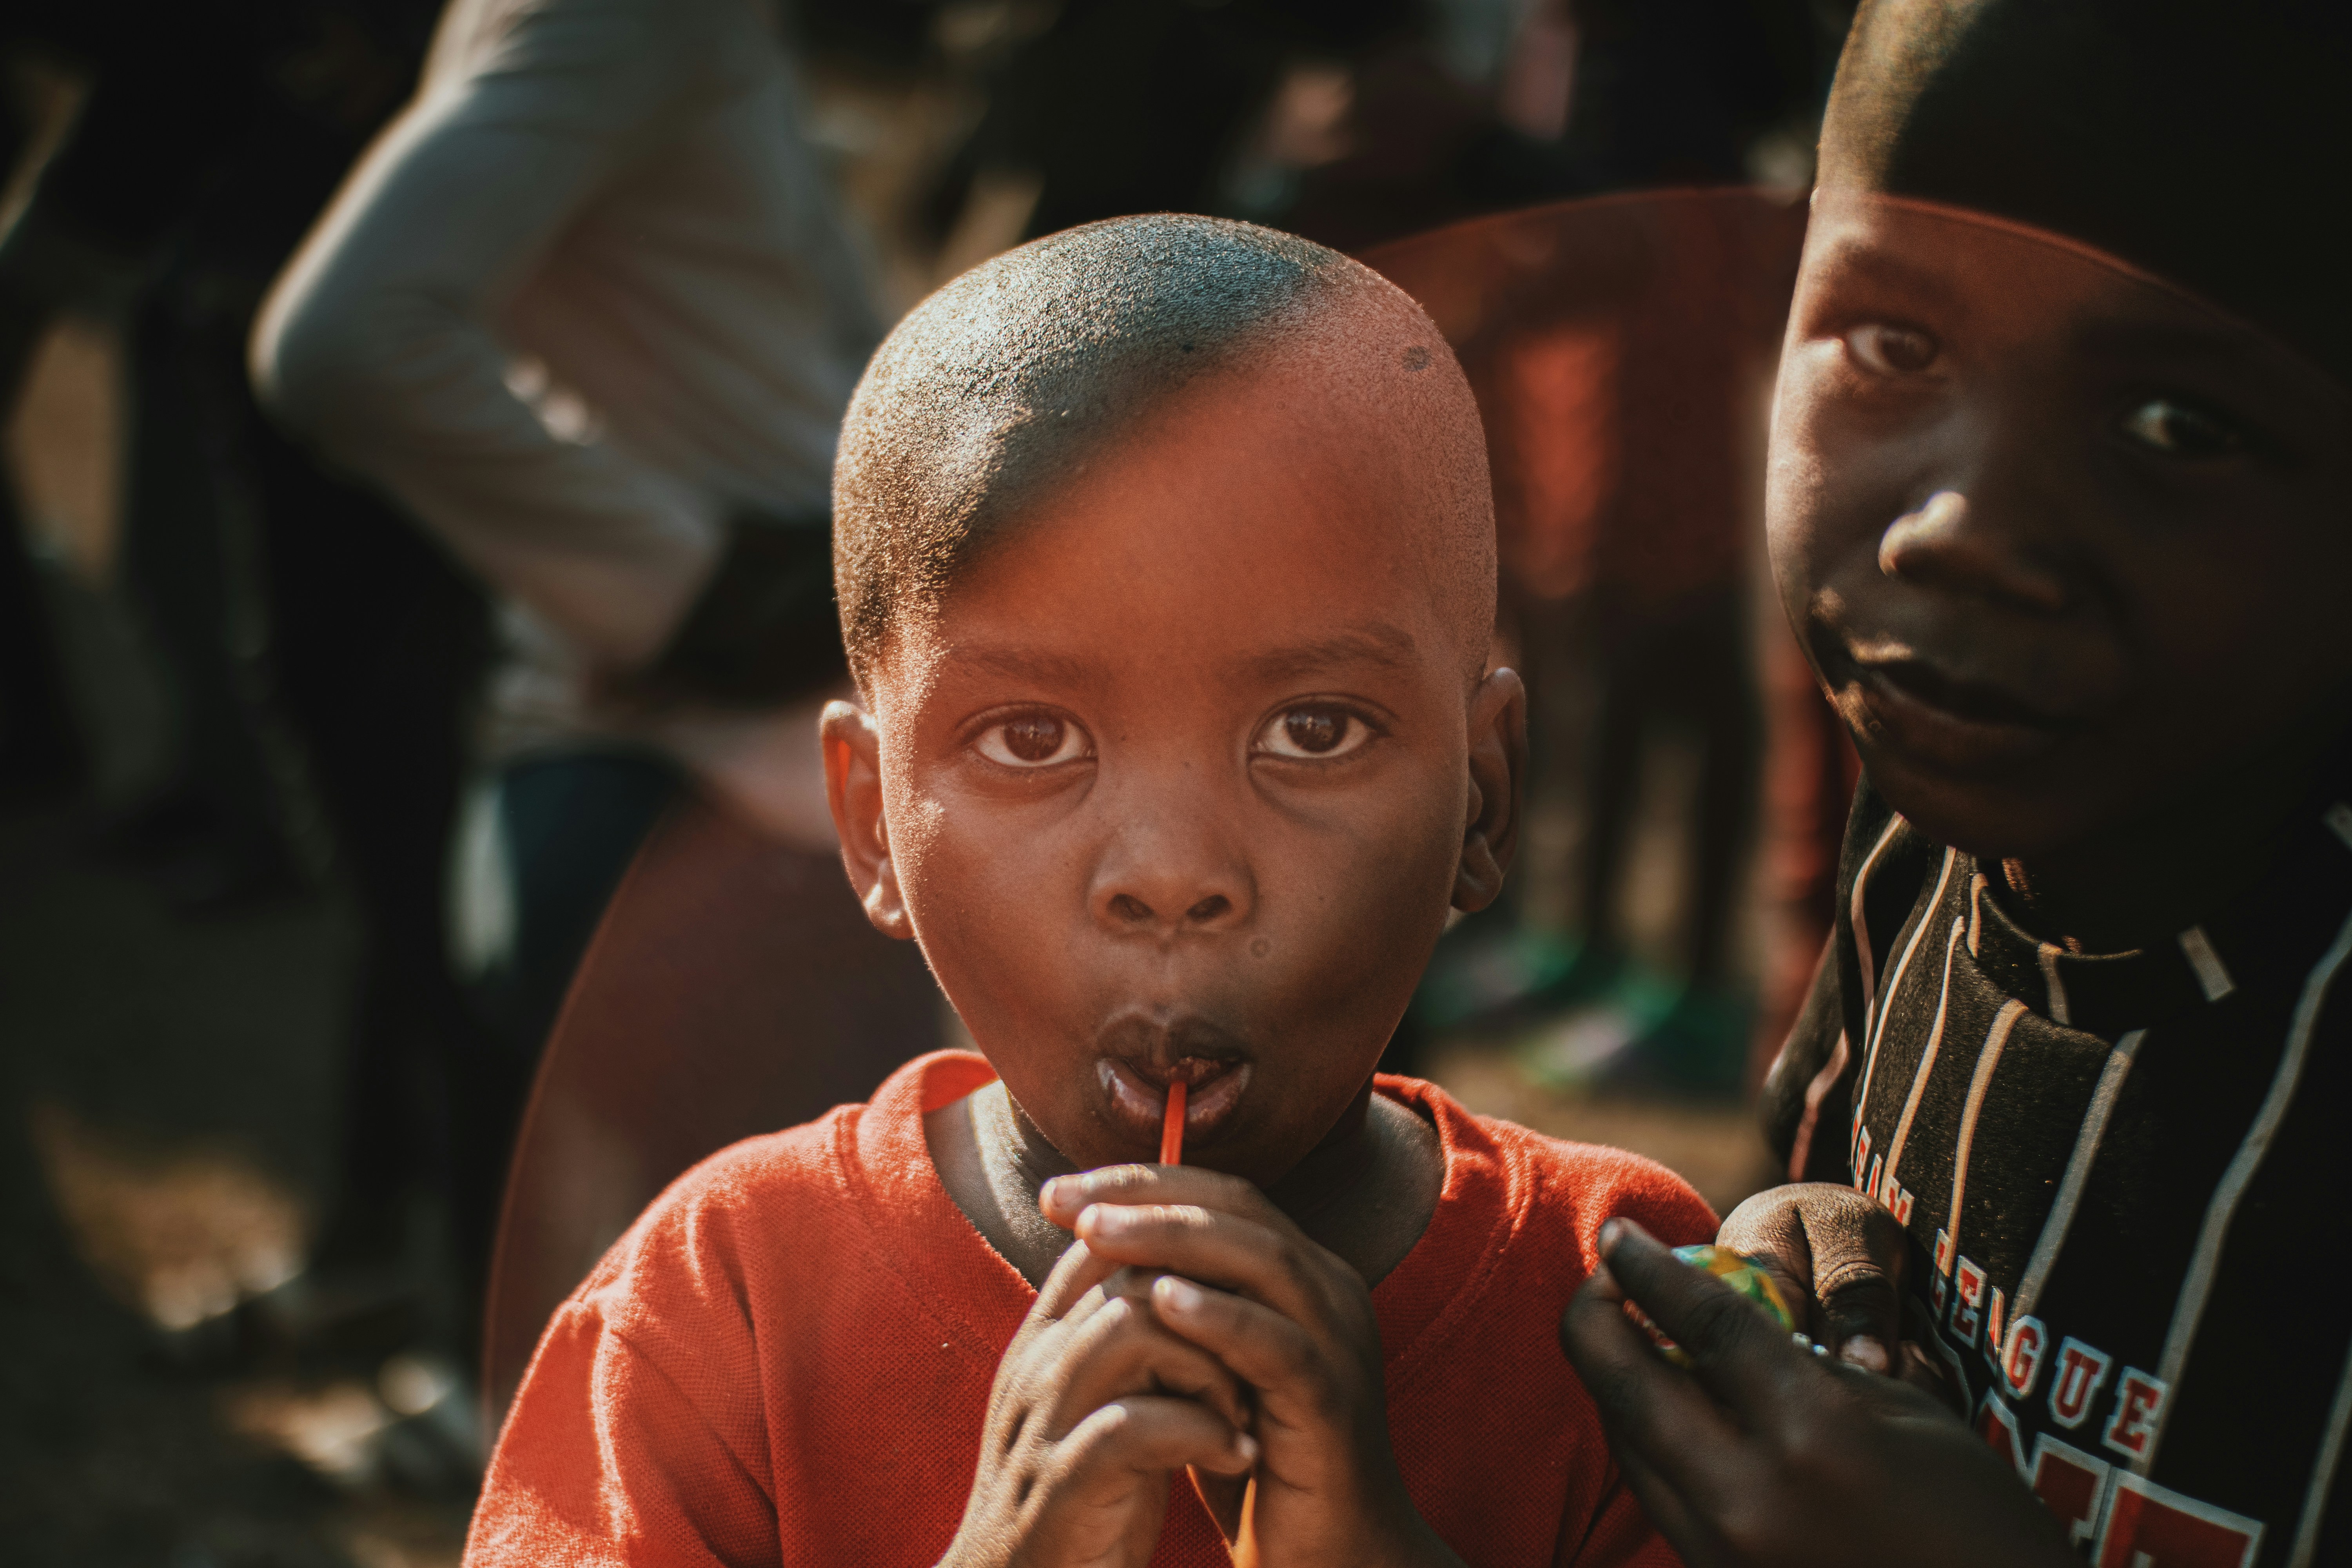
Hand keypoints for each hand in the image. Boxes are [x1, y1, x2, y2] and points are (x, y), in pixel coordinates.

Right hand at [942, 1234, 1257, 1567]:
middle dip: (1208, 1308)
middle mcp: (1035, 1368)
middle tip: (1253, 1359)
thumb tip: (1196, 1286)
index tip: (1236, 1297)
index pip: (1104, 1242)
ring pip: (1131, 1331)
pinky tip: (1237, 1454)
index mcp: (1042, 1343)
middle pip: (1129, 1275)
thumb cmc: (1081, 1505)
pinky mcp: (1063, 1487)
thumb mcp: (1101, 1408)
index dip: (1179, 1251)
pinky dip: (1203, 1433)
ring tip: (1244, 1408)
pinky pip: (1135, 1425)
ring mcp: (1043, 1425)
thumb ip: (1128, 1348)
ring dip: (1209, 1364)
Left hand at [1041, 1165, 1463, 1567]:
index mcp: (1303, 1276)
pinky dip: (1221, 1318)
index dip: (1142, 1182)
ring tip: (1097, 1232)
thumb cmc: (1257, 1464)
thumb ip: (1178, 1306)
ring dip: (1175, 1238)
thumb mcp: (1209, 1369)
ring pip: (1262, 1260)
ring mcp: (1339, 1343)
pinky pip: (1279, 1346)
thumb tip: (1095, 1246)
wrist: (1332, 1560)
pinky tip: (1161, 1301)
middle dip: (1149, 1197)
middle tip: (1068, 1200)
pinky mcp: (1334, 1402)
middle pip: (1241, 1209)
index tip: (1058, 1190)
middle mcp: (1330, 1292)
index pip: (1222, 1196)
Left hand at [1558, 1218, 2073, 1567]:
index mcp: (1813, 1436)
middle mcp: (1750, 1498)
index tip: (1617, 1229)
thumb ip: (1808, 1364)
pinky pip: (1655, 1494)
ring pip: (1627, 1443)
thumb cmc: (1978, 1513)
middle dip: (1595, 1318)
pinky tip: (1664, 1405)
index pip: (1704, 1324)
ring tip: (1631, 1332)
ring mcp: (1723, 1553)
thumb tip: (1720, 1318)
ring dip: (1616, 1380)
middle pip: (1627, 1386)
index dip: (1649, 1267)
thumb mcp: (1907, 1411)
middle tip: (1604, 1277)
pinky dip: (1646, 1438)